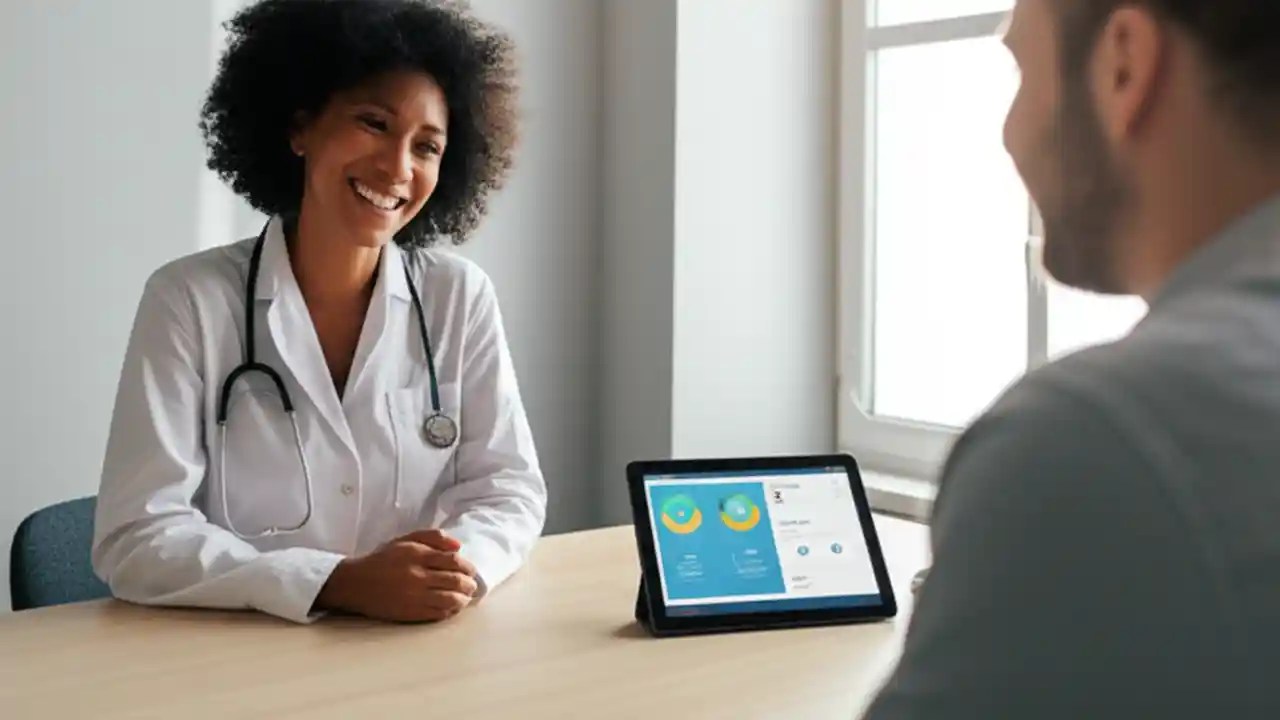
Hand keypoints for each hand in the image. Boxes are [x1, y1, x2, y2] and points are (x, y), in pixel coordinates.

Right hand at [315, 529, 478, 622]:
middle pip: (455, 581)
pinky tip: (452, 607)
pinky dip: (450, 610)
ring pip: (450, 599)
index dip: (467, 567)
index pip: (453, 561)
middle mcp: (417, 575)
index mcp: (417, 555)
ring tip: (465, 597)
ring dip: (463, 599)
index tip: (471, 570)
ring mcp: (414, 596)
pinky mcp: (410, 612)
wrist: (356, 583)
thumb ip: (433, 537)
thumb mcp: (405, 540)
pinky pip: (438, 613)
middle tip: (472, 586)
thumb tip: (458, 547)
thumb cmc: (383, 559)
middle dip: (469, 584)